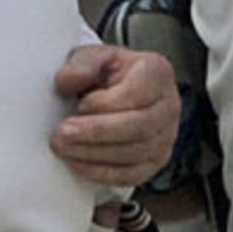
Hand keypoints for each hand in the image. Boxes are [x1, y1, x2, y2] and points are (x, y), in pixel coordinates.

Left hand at [50, 44, 179, 186]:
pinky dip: (102, 172)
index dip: (104, 104)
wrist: (118, 91)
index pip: (135, 94)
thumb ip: (81, 64)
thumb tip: (65, 80)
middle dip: (95, 132)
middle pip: (137, 127)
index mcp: (157, 73)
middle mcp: (169, 106)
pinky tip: (77, 163)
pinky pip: (132, 175)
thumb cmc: (109, 72)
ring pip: (134, 154)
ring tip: (64, 147)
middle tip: (63, 133)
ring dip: (94, 154)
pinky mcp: (155, 161)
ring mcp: (166, 137)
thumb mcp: (95, 56)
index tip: (79, 105)